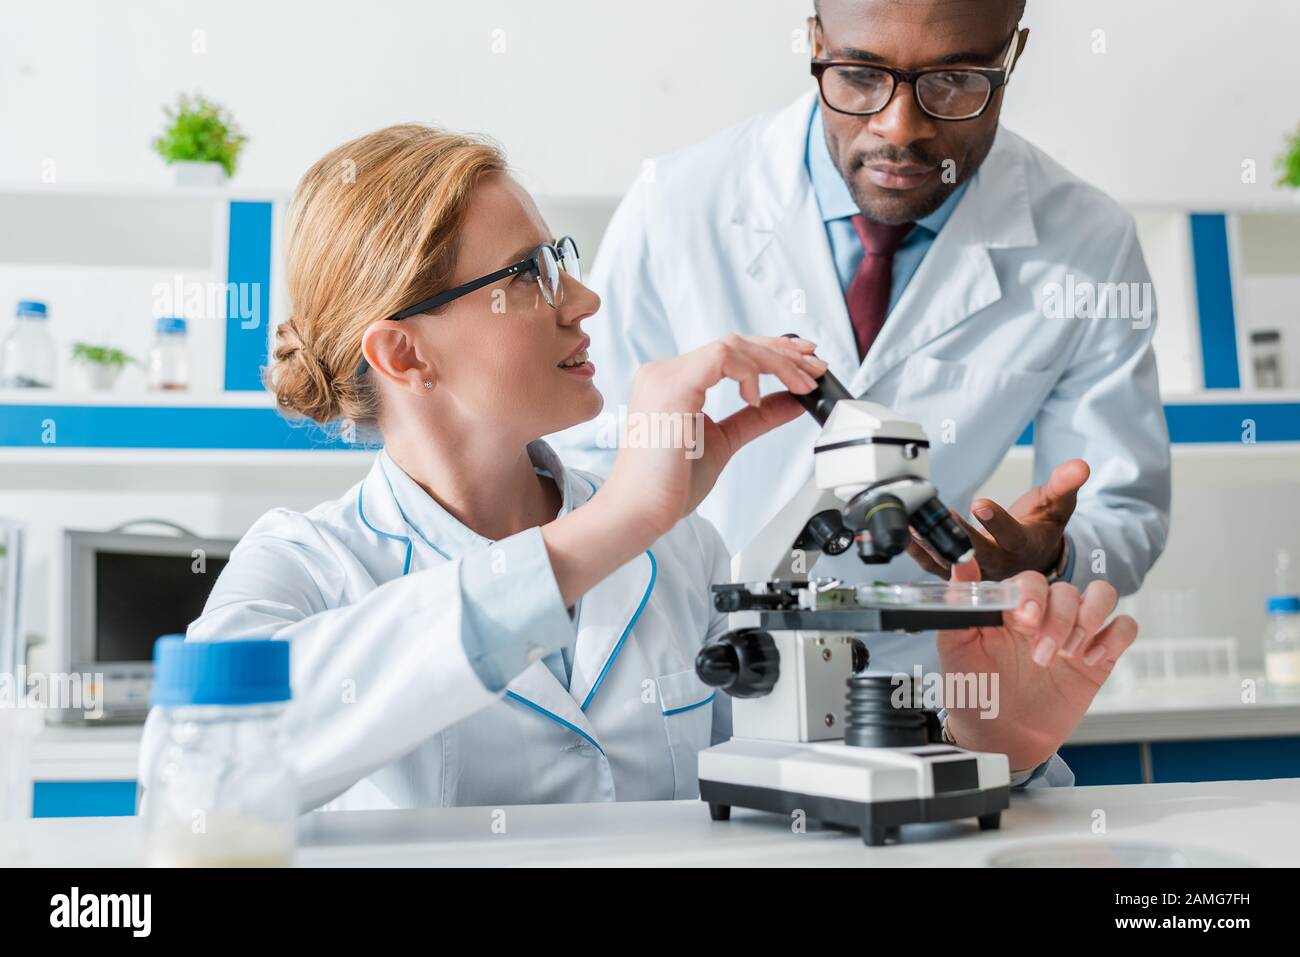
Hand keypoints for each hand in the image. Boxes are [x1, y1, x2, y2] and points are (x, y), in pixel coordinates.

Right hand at [602, 334, 824, 542]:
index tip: (802, 363)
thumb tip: (791, 400)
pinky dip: (749, 371)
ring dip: (775, 362)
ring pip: (733, 346)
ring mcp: (667, 376)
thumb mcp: (725, 441)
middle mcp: (666, 373)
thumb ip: (756, 417)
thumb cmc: (668, 485)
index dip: (770, 353)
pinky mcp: (673, 386)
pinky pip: (722, 357)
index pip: (729, 353)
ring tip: (800, 383)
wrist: (641, 510)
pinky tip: (757, 395)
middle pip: (734, 343)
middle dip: (782, 353)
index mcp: (674, 383)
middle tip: (815, 368)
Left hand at [908, 459, 1089, 580]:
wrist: (1031, 558)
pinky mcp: (961, 577)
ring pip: (954, 564)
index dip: (997, 522)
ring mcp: (979, 574)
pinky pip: (938, 568)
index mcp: (1025, 547)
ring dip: (932, 546)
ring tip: (914, 526)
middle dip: (959, 536)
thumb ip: (1065, 485)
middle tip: (940, 516)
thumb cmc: (1041, 528)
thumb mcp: (1057, 504)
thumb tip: (1079, 466)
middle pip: (979, 554)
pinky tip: (906, 538)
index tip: (980, 503)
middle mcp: (1001, 566)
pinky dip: (920, 554)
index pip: (1013, 536)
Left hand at [936, 559, 1136, 772]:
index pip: (1032, 580)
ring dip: (1089, 619)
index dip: (1032, 594)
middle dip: (1058, 619)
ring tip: (1069, 653)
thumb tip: (962, 562)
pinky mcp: (1097, 659)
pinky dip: (1115, 636)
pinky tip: (1090, 660)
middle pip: (1067, 590)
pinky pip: (1124, 628)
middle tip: (1041, 654)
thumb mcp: (955, 648)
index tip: (1024, 620)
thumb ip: (959, 603)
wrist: (997, 738)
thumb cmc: (974, 692)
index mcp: (1011, 609)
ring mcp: (1073, 635)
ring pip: (1101, 596)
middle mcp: (1044, 616)